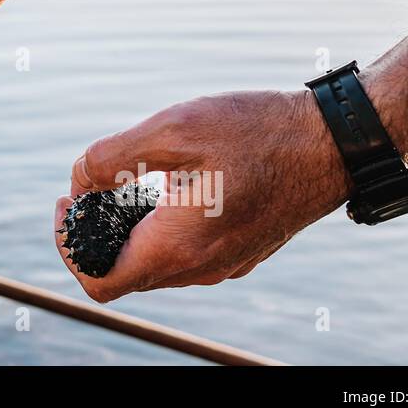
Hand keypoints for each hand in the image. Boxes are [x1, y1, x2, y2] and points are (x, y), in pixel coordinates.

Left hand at [55, 89, 350, 301]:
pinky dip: (159, 232)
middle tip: (87, 189)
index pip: (100, 281)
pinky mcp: (242, 252)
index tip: (69, 203)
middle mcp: (201, 267)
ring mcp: (226, 264)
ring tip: (125, 183)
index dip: (70, 247)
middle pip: (124, 275)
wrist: (338, 142)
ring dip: (127, 233)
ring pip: (155, 267)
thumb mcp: (173, 127)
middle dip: (95, 235)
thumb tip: (79, 182)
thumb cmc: (258, 130)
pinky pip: (185, 257)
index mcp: (178, 245)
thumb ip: (111, 158)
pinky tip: (166, 187)